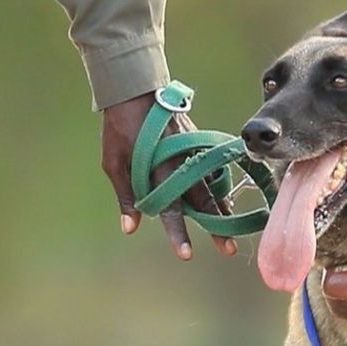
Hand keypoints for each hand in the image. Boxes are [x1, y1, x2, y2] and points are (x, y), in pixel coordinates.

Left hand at [101, 92, 236, 259]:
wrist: (137, 90)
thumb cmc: (120, 128)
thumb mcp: (114, 161)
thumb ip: (126, 195)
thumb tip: (130, 228)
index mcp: (158, 169)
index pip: (170, 208)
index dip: (177, 233)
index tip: (186, 255)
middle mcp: (181, 162)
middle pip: (203, 201)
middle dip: (217, 226)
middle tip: (228, 249)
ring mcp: (192, 151)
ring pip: (212, 184)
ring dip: (222, 207)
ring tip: (233, 226)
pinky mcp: (198, 142)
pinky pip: (212, 169)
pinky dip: (219, 185)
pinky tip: (224, 200)